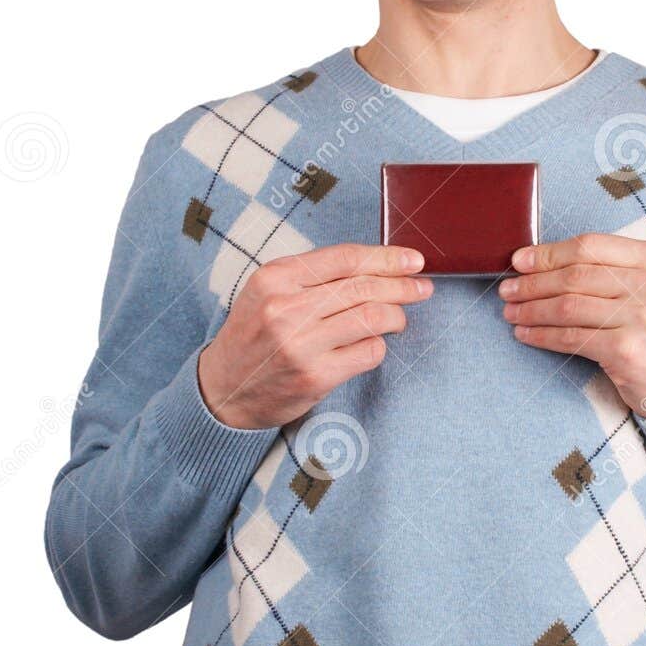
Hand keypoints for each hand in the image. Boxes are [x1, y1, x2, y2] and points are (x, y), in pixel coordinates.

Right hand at [198, 243, 432, 428]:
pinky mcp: (315, 376)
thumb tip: (377, 266)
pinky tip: (373, 344)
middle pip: (364, 287)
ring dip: (397, 316)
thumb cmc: (254, 334)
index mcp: (275, 277)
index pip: (345, 258)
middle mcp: (286, 308)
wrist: (223, 388)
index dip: (386, 257)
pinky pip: (368, 353)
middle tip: (422, 287)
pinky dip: (379, 345)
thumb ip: (314, 276)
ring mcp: (301, 344)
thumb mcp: (269, 291)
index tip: (412, 260)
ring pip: (373, 318)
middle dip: (403, 285)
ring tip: (399, 317)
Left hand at [497, 233, 645, 419]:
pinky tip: (526, 335)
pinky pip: (571, 337)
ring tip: (511, 312)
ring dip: (532, 309)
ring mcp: (644, 316)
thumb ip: (618, 271)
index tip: (520, 260)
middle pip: (577, 274)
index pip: (593, 246)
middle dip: (533, 281)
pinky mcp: (628, 350)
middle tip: (508, 289)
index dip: (550, 252)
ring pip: (569, 305)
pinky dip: (542, 335)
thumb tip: (548, 261)